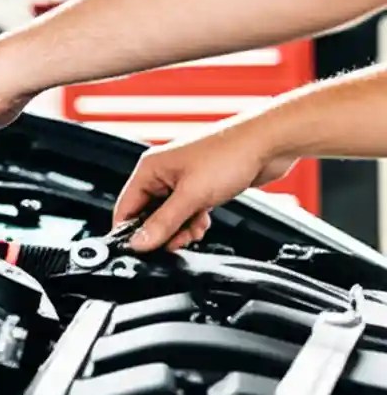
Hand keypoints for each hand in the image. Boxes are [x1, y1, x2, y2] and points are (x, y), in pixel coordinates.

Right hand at [114, 121, 296, 251]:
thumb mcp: (191, 196)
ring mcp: (183, 179)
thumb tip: (138, 242)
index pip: (126, 206)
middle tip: (175, 243)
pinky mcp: (202, 186)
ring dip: (180, 229)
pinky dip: (194, 222)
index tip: (141, 250)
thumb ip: (163, 222)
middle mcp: (163, 172)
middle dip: (162, 231)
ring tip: (194, 232)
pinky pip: (188, 211)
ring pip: (170, 215)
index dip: (130, 231)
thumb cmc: (229, 154)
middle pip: (149, 213)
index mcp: (150, 168)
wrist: (268, 144)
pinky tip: (203, 224)